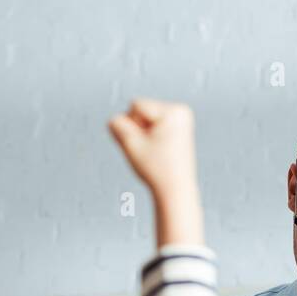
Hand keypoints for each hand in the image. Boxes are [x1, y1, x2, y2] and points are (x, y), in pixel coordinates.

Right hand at [108, 98, 202, 245]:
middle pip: (141, 110)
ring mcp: (182, 119)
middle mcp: (181, 111)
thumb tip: (114, 119)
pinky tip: (159, 151)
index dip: (132, 126)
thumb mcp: (130, 144)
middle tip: (152, 151)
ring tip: (156, 152)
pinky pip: (154, 125)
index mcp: (173, 111)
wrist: (176, 189)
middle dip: (139, 129)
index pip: (136, 106)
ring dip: (144, 134)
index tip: (147, 145)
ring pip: (146, 118)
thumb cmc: (155, 168)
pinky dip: (151, 137)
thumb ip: (117, 126)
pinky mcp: (180, 128)